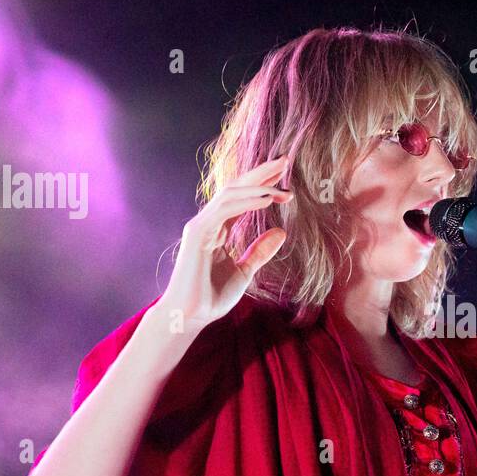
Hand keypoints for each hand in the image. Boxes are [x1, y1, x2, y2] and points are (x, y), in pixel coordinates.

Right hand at [157, 155, 291, 333]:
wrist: (191, 315)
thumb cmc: (212, 296)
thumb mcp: (244, 271)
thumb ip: (259, 251)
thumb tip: (282, 232)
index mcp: (218, 228)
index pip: (242, 198)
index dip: (262, 185)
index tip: (285, 178)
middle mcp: (208, 221)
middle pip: (236, 188)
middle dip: (260, 173)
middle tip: (286, 160)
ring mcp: (201, 225)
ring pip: (231, 193)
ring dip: (258, 186)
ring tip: (282, 183)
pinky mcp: (198, 232)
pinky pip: (226, 209)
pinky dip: (248, 201)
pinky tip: (267, 198)